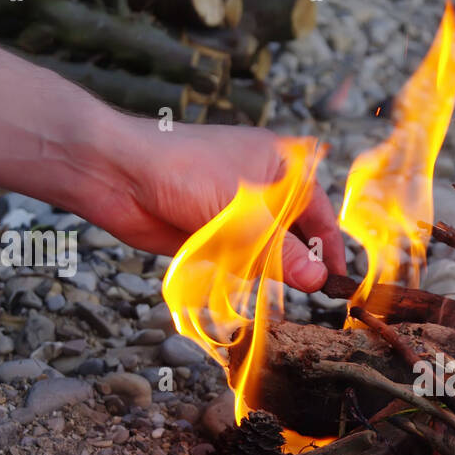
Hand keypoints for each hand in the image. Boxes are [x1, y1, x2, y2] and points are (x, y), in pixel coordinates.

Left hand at [84, 119, 347, 291]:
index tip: (339, 280)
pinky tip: (226, 271)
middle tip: (304, 289)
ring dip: (261, 268)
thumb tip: (318, 280)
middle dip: (295, 261)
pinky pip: (238, 262)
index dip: (329, 246)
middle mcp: (261, 187)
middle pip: (294, 235)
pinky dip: (236, 272)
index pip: (319, 210)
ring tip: (250, 272)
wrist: (116, 173)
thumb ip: (283, 250)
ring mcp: (234, 212)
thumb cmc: (182, 170)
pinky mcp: (211, 235)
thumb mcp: (244, 212)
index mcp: (278, 165)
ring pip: (266, 252)